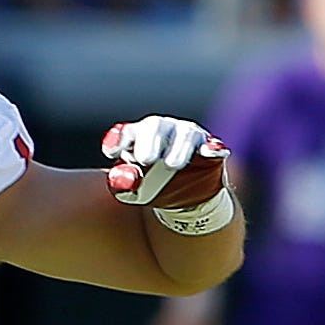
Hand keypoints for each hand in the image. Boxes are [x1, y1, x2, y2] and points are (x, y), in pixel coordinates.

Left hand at [102, 117, 228, 209]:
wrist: (183, 198)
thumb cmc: (152, 187)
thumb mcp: (133, 191)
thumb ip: (123, 185)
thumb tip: (126, 180)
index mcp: (138, 137)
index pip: (127, 133)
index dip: (119, 141)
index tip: (112, 153)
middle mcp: (162, 130)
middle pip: (154, 127)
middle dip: (149, 141)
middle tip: (145, 159)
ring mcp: (187, 135)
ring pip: (184, 134)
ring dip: (178, 149)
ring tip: (172, 166)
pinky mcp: (208, 147)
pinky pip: (212, 145)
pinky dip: (212, 148)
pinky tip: (209, 152)